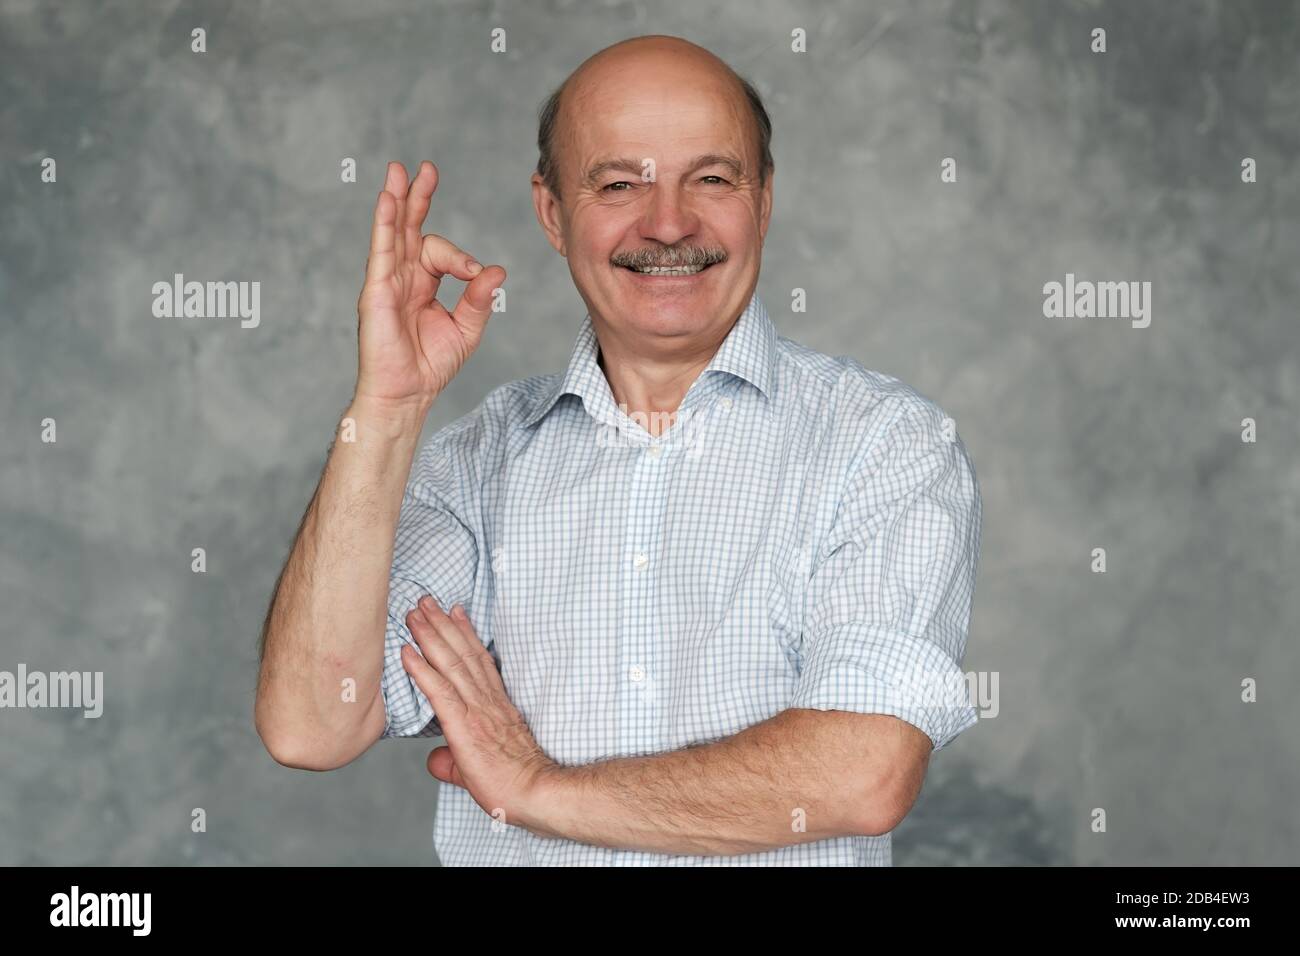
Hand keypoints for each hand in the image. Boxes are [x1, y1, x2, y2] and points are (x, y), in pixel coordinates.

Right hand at [355, 161, 505, 408]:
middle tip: (426, 168)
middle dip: (417, 196)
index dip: (461, 258)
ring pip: (393, 231)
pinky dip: (383, 224)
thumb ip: (479, 298)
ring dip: (397, 199)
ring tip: (398, 171)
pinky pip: (380, 250)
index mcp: (424, 282)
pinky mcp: (376, 290)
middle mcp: (403, 276)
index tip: (476, 274)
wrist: (407, 393)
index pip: (440, 251)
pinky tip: (388, 200)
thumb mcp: (466, 328)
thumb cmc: (431, 363)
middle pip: (409, 226)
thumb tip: (496, 270)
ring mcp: (387, 280)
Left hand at [400, 597, 554, 829]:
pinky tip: (406, 652)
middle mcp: (486, 701)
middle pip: (461, 654)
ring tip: (415, 614)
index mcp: (496, 705)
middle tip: (425, 602)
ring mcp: (476, 710)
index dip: (465, 634)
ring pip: (450, 664)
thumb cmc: (514, 783)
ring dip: (430, 636)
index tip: (455, 612)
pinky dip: (421, 669)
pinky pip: (439, 691)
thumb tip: (435, 760)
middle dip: (441, 625)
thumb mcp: (480, 768)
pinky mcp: (464, 725)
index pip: (478, 662)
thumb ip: (454, 760)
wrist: (534, 792)